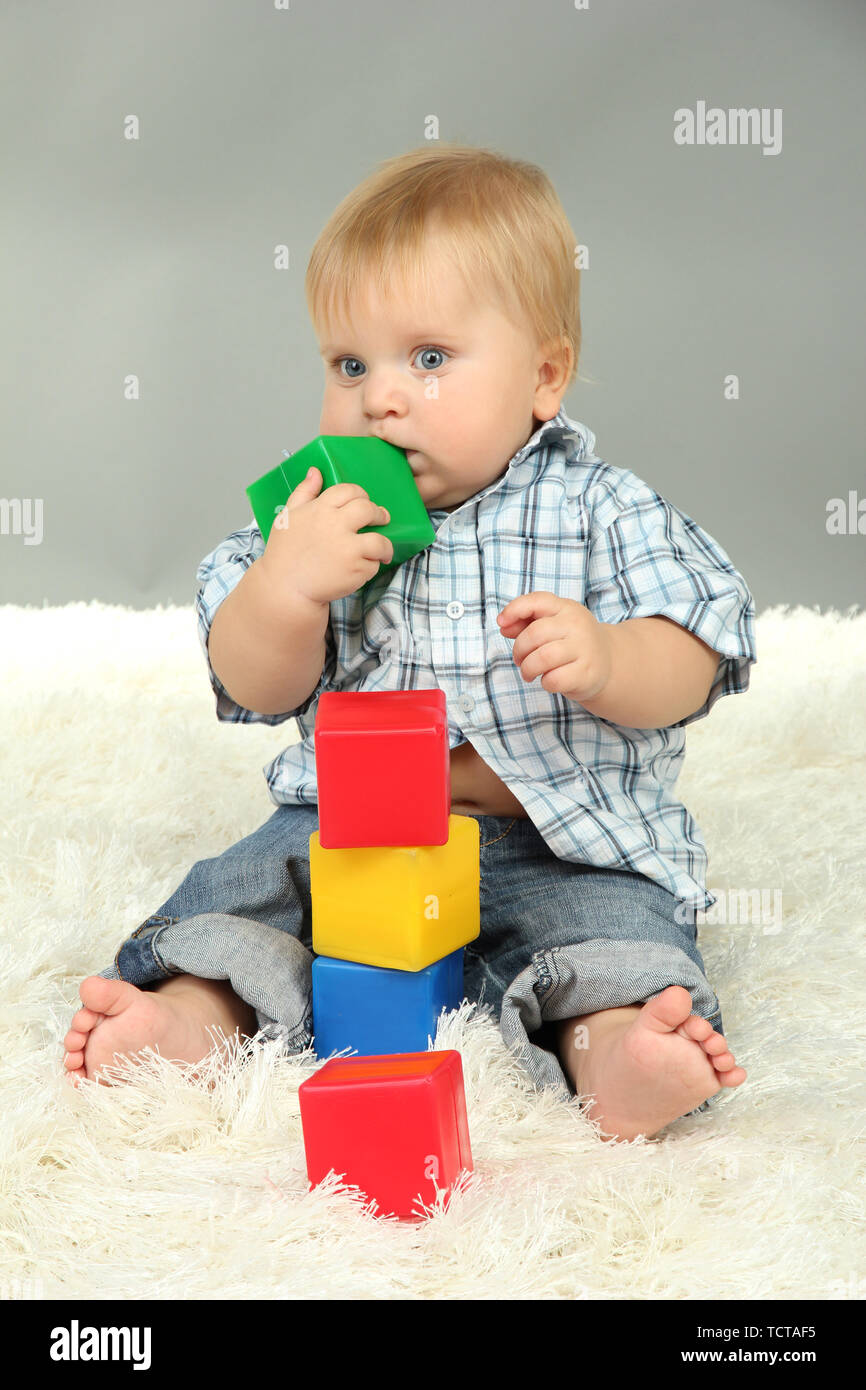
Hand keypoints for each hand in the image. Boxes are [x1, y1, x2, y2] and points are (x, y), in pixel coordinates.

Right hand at [261, 466, 393, 604]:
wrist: (284, 588)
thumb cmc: (284, 553)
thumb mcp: (288, 516)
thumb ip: (304, 492)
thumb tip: (315, 471)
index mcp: (320, 509)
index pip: (349, 490)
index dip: (360, 495)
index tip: (363, 502)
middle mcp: (335, 525)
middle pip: (368, 509)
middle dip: (379, 514)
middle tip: (381, 519)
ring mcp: (348, 548)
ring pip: (380, 540)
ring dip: (384, 545)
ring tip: (382, 550)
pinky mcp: (356, 569)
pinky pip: (374, 564)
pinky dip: (371, 566)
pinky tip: (363, 569)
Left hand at [496, 591, 613, 702]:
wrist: (607, 663)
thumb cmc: (571, 643)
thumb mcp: (552, 625)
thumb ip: (526, 622)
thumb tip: (504, 625)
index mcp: (566, 608)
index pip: (538, 601)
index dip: (515, 610)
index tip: (501, 623)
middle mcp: (577, 625)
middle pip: (535, 634)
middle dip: (519, 649)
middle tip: (519, 660)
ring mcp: (584, 649)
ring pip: (542, 658)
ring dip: (528, 668)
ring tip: (528, 673)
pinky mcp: (587, 673)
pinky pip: (554, 679)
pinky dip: (545, 682)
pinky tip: (549, 680)